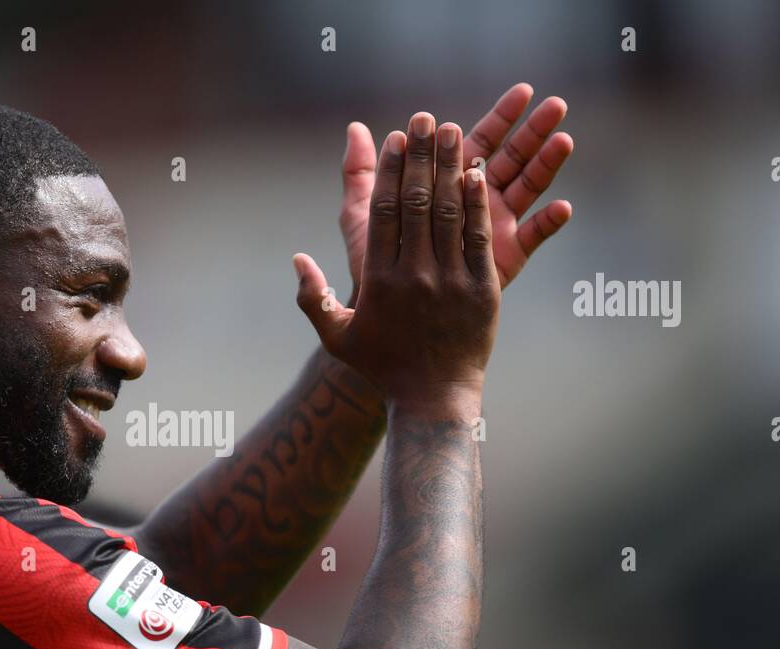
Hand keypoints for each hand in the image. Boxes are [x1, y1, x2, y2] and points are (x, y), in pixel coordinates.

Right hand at [296, 112, 500, 408]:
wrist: (433, 398)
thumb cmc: (382, 367)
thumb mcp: (337, 337)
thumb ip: (312, 298)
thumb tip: (296, 259)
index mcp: (379, 282)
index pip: (383, 214)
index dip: (390, 170)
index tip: (395, 138)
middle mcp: (414, 276)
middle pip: (417, 202)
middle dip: (421, 155)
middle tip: (425, 119)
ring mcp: (451, 281)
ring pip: (450, 212)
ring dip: (452, 167)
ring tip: (454, 131)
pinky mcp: (482, 289)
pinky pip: (479, 238)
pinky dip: (477, 204)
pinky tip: (477, 173)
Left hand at [340, 84, 572, 293]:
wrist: (388, 307)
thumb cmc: (375, 258)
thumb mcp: (363, 213)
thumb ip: (361, 173)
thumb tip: (355, 127)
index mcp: (450, 180)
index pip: (481, 139)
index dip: (503, 115)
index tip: (524, 91)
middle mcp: (477, 198)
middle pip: (513, 158)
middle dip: (534, 131)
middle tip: (555, 103)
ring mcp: (495, 225)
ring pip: (528, 188)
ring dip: (546, 165)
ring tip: (564, 140)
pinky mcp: (506, 257)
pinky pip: (532, 237)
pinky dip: (548, 223)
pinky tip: (563, 207)